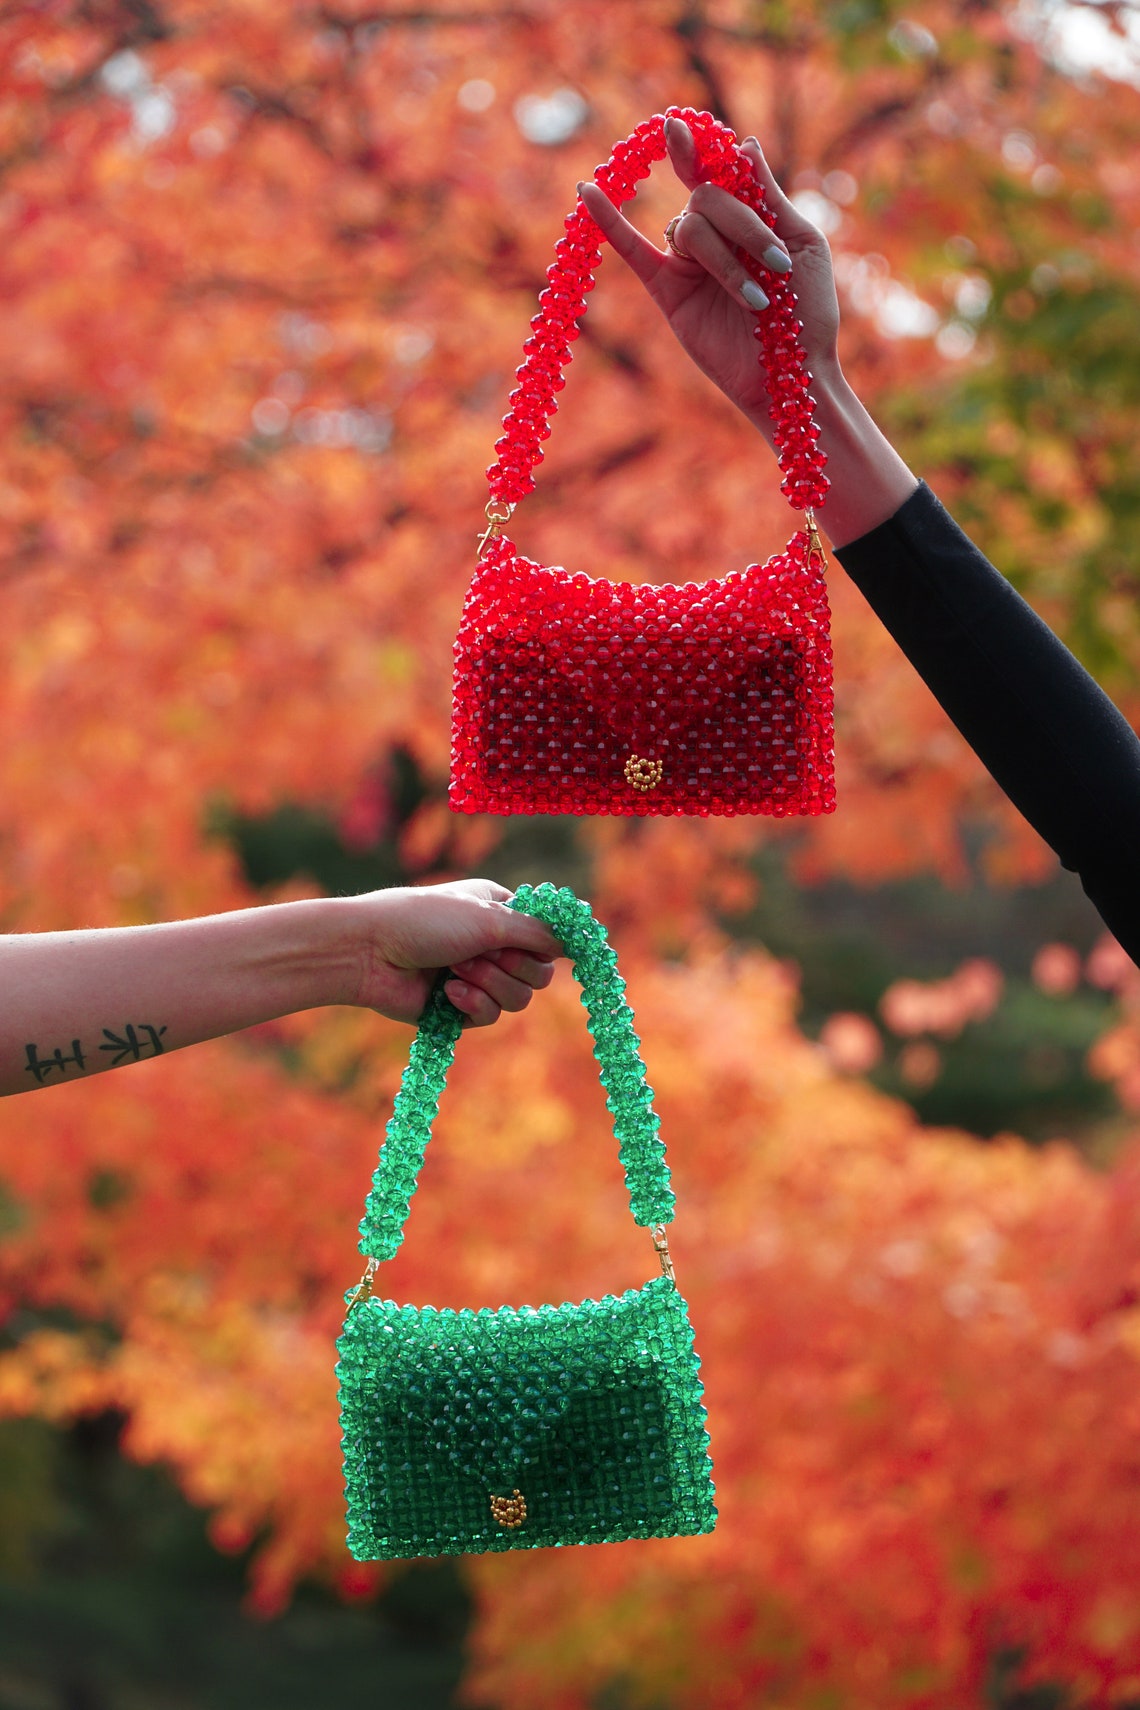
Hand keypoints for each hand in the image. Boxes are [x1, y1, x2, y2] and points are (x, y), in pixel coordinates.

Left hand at [351, 880, 560, 1027]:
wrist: (370, 953)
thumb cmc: (425, 921)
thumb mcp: (487, 917)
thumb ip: (536, 931)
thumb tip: (574, 943)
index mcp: (499, 911)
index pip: (546, 933)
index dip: (548, 943)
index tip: (549, 948)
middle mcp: (492, 943)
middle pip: (539, 972)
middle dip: (512, 966)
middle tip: (482, 953)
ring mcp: (477, 976)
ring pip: (519, 998)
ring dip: (489, 984)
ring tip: (455, 970)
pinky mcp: (459, 1007)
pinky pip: (491, 1016)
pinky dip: (472, 1004)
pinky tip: (446, 992)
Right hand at [578, 119, 840, 437]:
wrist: (793, 375)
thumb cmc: (810, 314)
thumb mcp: (802, 244)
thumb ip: (769, 197)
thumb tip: (744, 143)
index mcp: (750, 214)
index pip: (720, 169)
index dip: (700, 147)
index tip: (677, 124)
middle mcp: (716, 232)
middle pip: (706, 196)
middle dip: (742, 224)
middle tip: (775, 264)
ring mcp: (689, 262)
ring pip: (688, 228)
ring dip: (724, 260)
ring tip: (756, 300)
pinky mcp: (669, 292)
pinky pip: (633, 252)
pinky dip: (608, 222)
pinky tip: (586, 190)